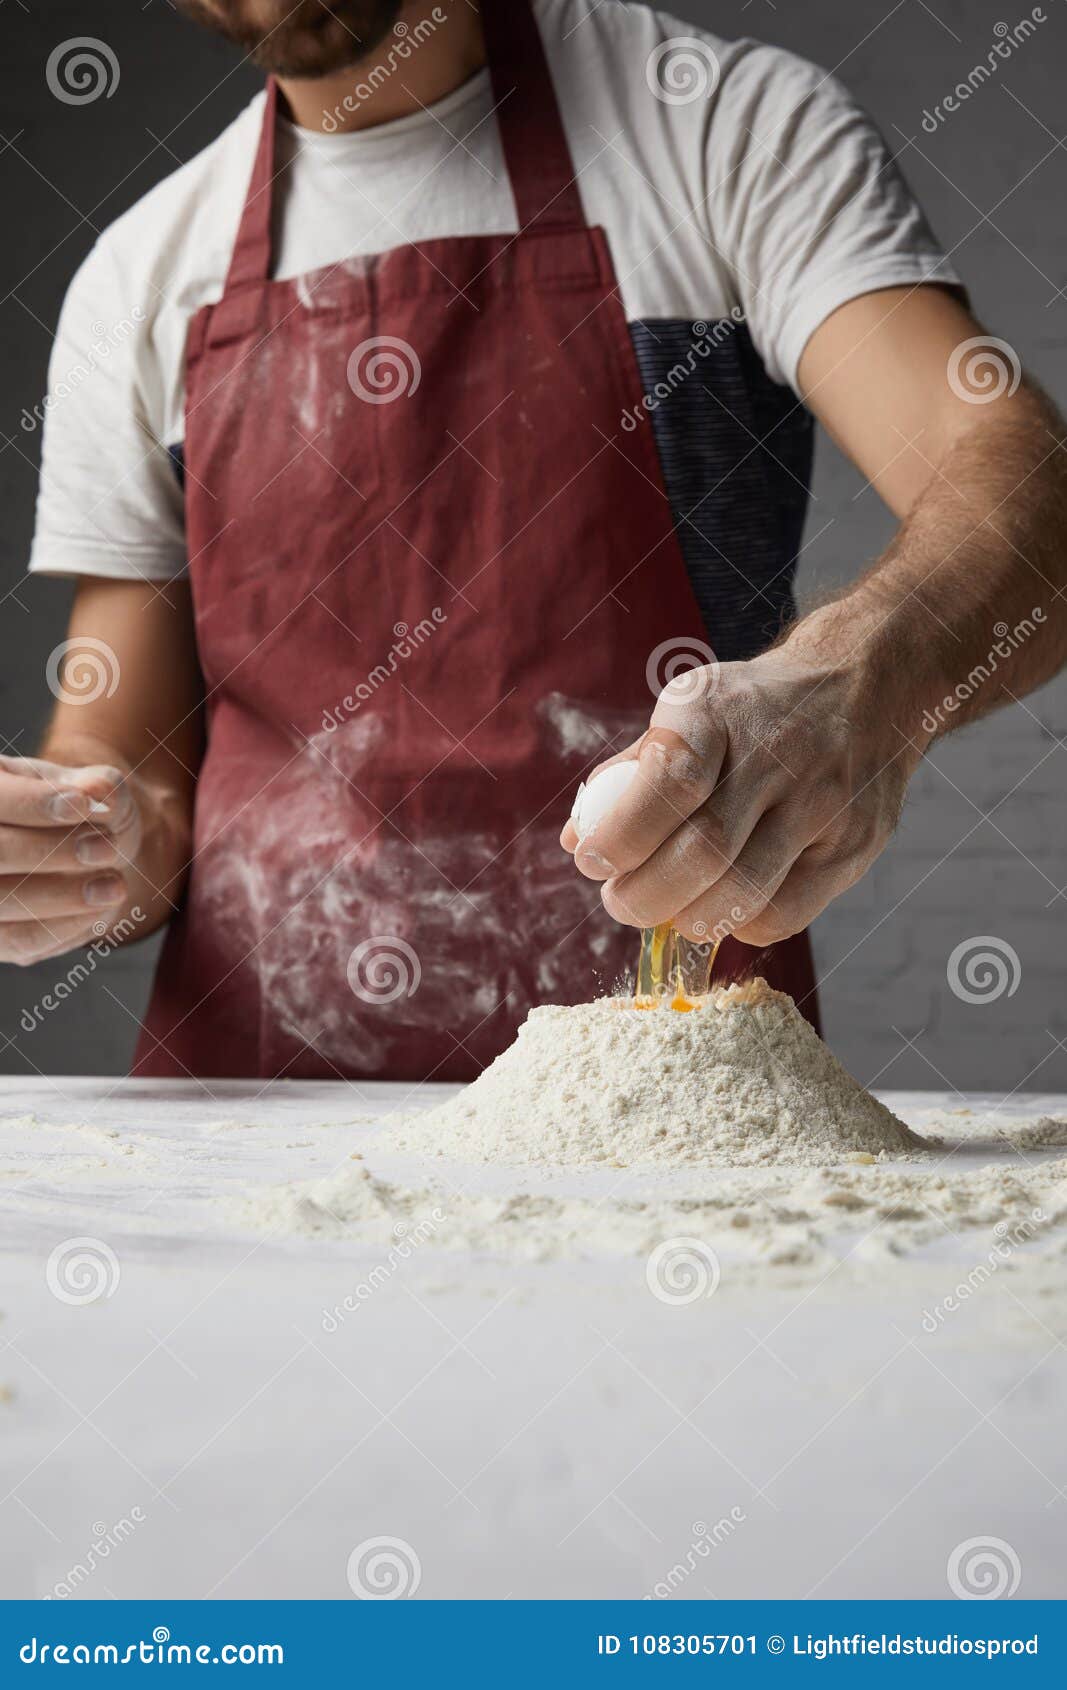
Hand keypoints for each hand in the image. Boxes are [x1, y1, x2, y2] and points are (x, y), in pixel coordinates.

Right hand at [0, 755, 139, 965]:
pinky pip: (21, 939)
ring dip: (62, 895)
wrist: (89, 860)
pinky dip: (65, 926)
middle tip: (106, 847)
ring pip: (2, 899)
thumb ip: (102, 786)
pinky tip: (101, 909)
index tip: (84, 804)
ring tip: (114, 885)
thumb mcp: (99, 791)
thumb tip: (97, 790)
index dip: (33, 802)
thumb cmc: (85, 817)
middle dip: (50, 851)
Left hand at [561, 643, 922, 944]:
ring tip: (667, 912)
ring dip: (688, 919)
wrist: (864, 688)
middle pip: (704, 850)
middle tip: (622, 902)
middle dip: (645, 895)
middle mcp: (777, 752)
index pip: (669, 782)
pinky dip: (739, 926)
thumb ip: (631, 775)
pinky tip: (722, 909)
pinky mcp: (854, 845)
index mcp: (718, 709)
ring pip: (744, 891)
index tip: (593, 860)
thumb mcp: (690, 713)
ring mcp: (823, 801)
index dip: (621, 835)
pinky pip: (786, 913)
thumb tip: (577, 840)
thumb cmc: (752, 713)